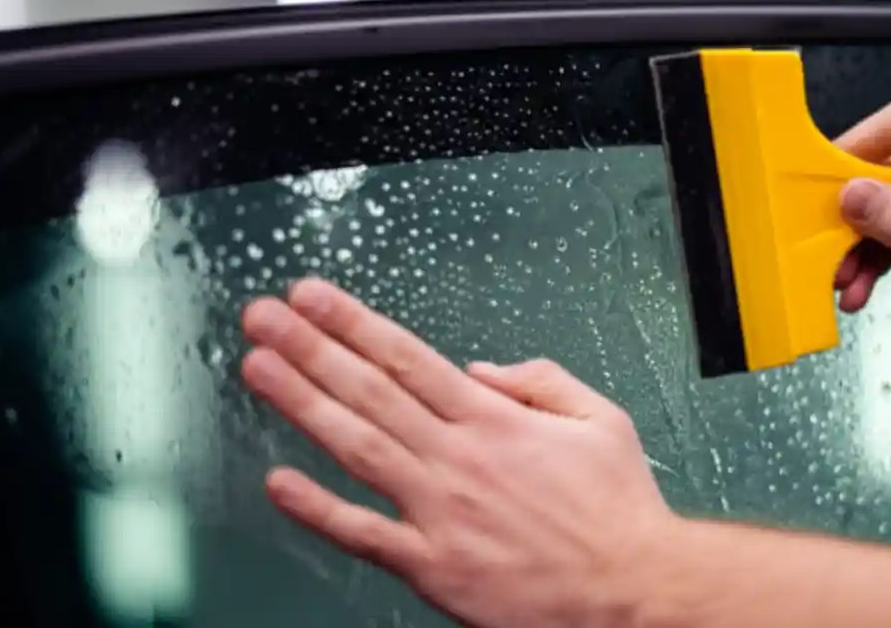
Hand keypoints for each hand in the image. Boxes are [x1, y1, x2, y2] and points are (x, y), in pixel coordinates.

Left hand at [240, 278, 677, 627]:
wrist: (632, 590)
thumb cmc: (618, 510)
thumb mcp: (600, 419)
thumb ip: (539, 380)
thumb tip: (478, 371)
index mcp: (495, 420)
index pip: (407, 357)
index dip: (352, 323)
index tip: (312, 298)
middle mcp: (457, 457)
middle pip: (368, 391)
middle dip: (309, 348)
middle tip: (263, 318)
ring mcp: (439, 511)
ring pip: (356, 446)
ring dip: (301, 404)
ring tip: (259, 368)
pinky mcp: (432, 565)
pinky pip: (363, 533)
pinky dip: (317, 509)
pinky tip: (279, 482)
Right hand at [834, 101, 890, 380]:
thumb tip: (848, 192)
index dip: (858, 146)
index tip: (822, 182)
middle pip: (885, 166)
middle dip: (852, 209)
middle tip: (823, 242)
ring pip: (881, 204)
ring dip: (856, 243)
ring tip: (842, 282)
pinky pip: (889, 232)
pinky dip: (869, 259)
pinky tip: (857, 291)